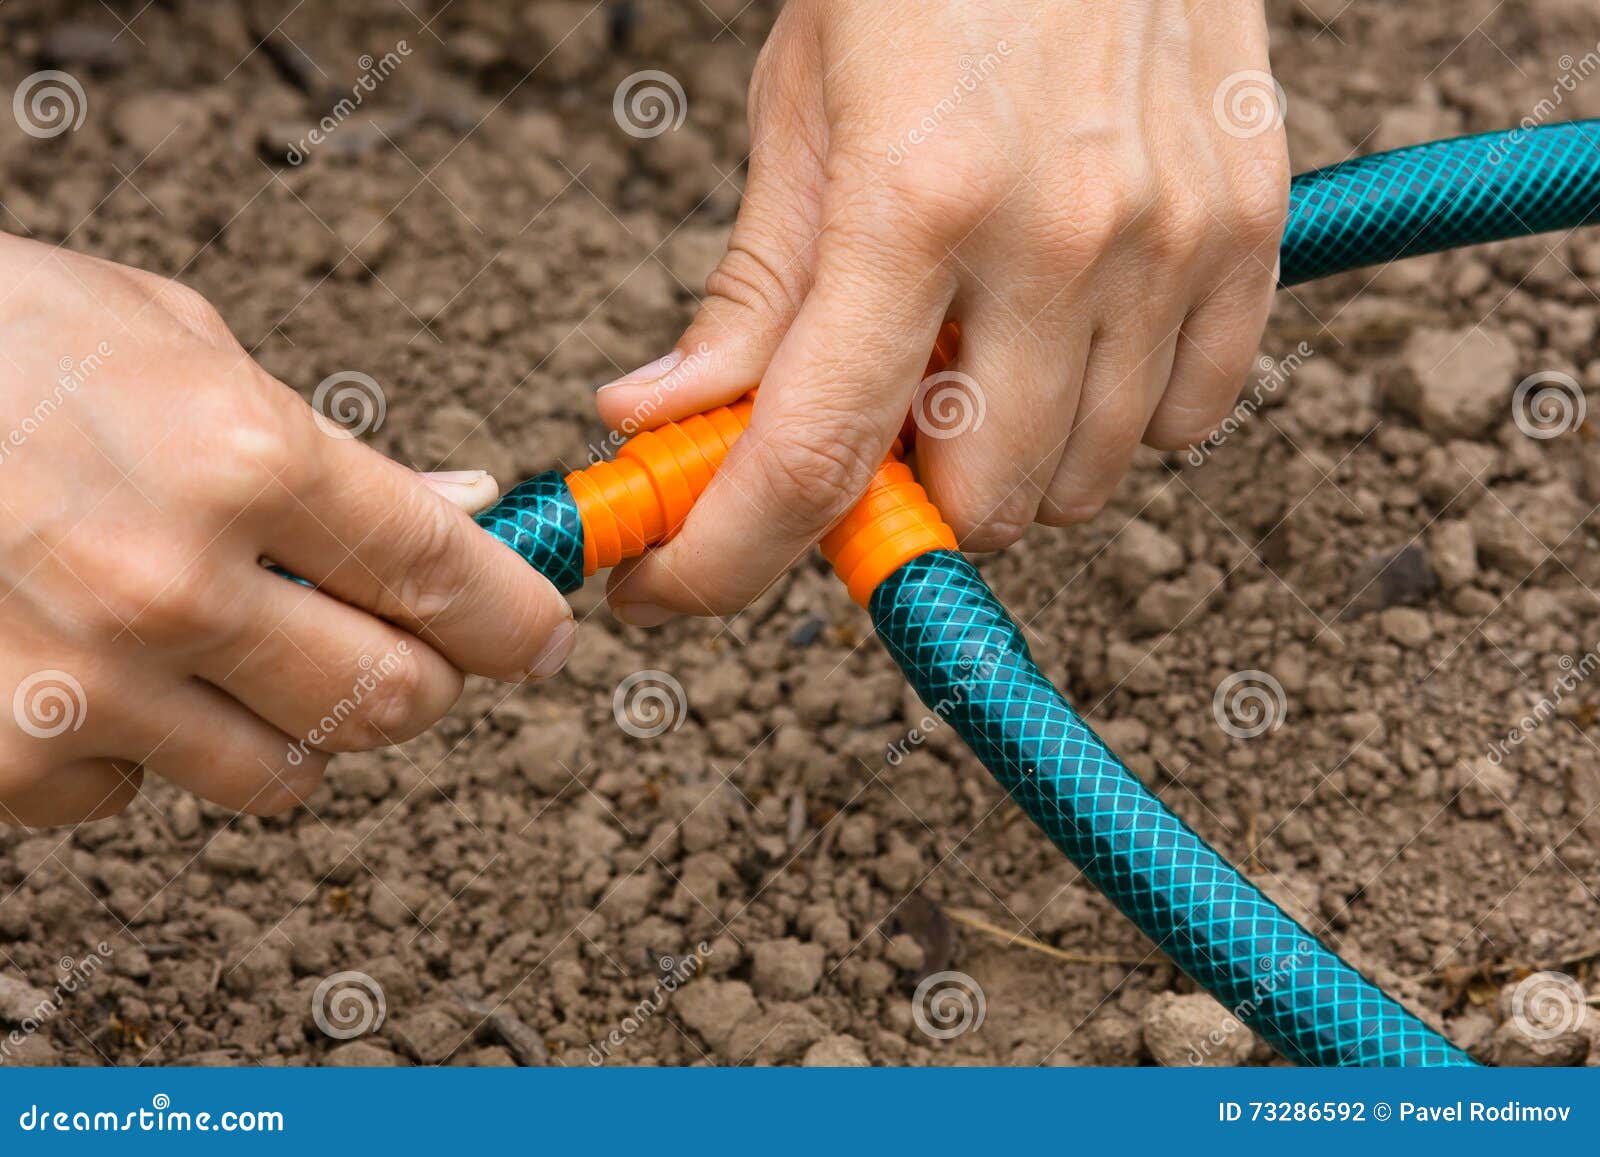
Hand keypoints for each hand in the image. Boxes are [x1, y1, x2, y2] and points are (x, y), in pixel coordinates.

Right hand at [0, 236, 574, 825]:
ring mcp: (80, 691)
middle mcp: (170, 587)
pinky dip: (147, 745)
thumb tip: (457, 509)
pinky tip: (100, 663)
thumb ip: (328, 448)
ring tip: (235, 644)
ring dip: (292, 720)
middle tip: (409, 646)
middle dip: (425, 679)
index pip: (446, 576)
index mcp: (238, 458)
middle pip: (391, 701)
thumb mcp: (172, 344)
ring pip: (283, 772)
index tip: (540, 631)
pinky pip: (140, 794)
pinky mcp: (4, 766)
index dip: (519, 615)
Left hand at [598, 0, 1286, 621]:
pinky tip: (1065, 347)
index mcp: (912, 196)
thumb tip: (662, 414)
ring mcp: (1171, 237)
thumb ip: (751, 290)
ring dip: (1003, 467)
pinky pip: (1192, 419)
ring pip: (1084, 482)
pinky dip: (1116, 423)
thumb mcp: (800, 110)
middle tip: (865, 434)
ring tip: (968, 366)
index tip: (675, 588)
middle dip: (895, 505)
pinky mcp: (1248, 227)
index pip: (812, 455)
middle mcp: (1058, 234)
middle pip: (971, 504)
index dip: (726, 556)